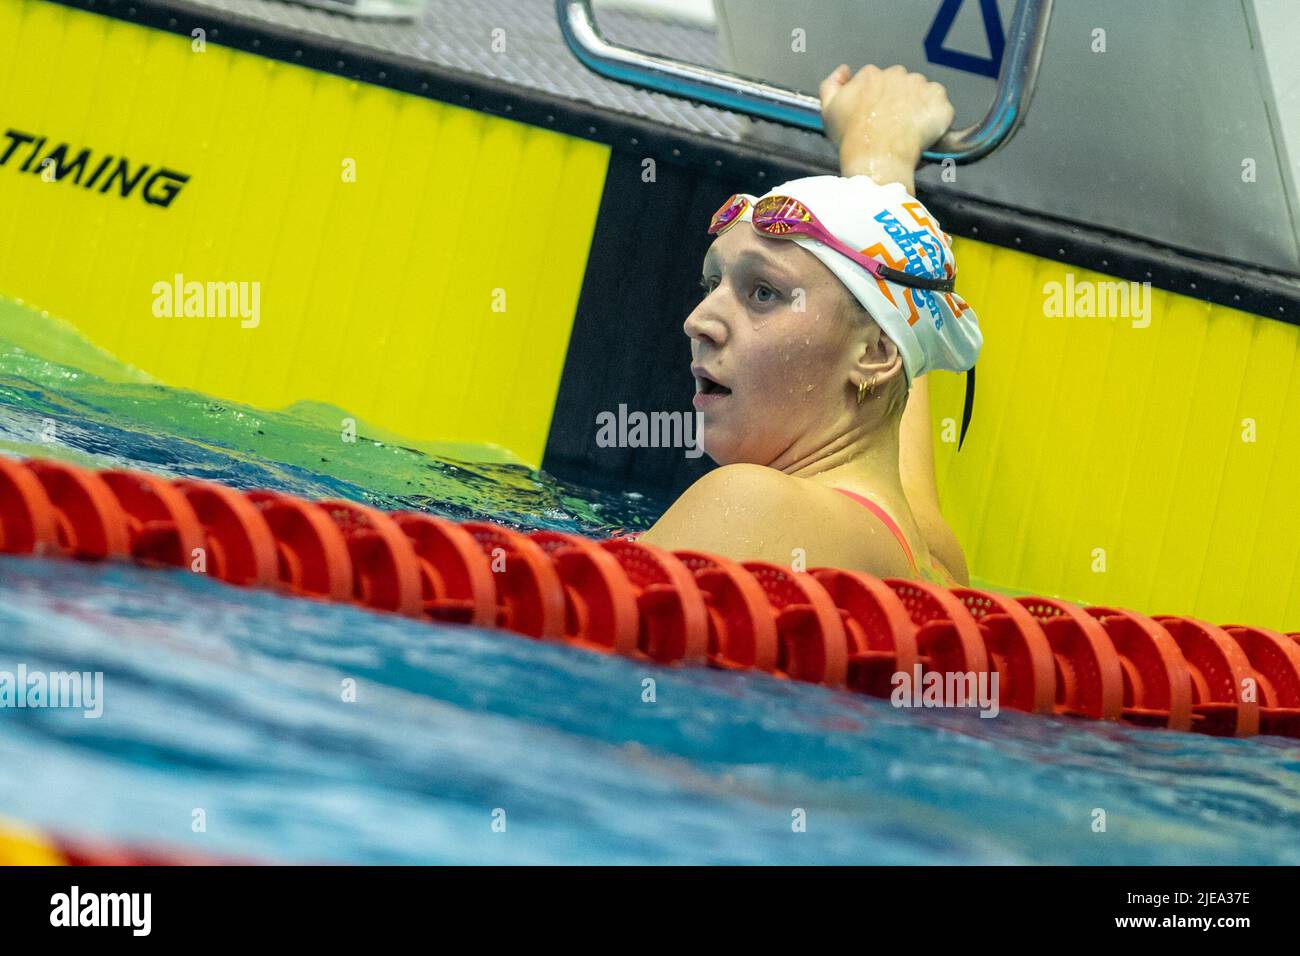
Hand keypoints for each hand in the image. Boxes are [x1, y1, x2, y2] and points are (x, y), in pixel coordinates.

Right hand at [819, 64, 955, 190]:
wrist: (875, 159)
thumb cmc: (850, 138)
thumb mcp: (828, 110)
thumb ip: (832, 83)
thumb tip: (844, 69)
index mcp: (871, 75)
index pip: (877, 81)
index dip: (877, 99)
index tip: (876, 116)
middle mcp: (896, 74)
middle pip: (902, 84)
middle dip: (900, 100)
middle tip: (893, 126)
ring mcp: (920, 86)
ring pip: (923, 93)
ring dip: (918, 107)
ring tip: (909, 132)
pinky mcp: (938, 101)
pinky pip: (941, 106)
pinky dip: (936, 118)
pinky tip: (924, 133)